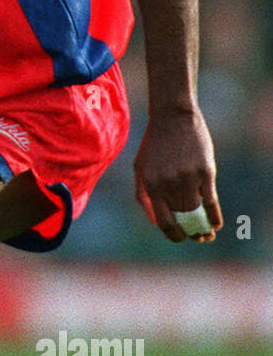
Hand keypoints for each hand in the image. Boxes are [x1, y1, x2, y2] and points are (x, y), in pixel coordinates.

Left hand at [134, 106, 222, 242]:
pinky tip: (216, 224)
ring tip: (207, 233)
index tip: (180, 238)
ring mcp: (187, 177)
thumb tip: (154, 222)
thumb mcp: (140, 168)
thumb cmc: (155, 145)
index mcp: (151, 185)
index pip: (164, 221)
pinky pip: (211, 200)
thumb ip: (143, 195)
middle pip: (183, 217)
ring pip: (197, 210)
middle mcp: (169, 183)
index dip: (173, 234)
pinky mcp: (205, 171)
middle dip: (191, 231)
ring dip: (203, 226)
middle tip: (197, 237)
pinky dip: (214, 215)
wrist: (172, 117)